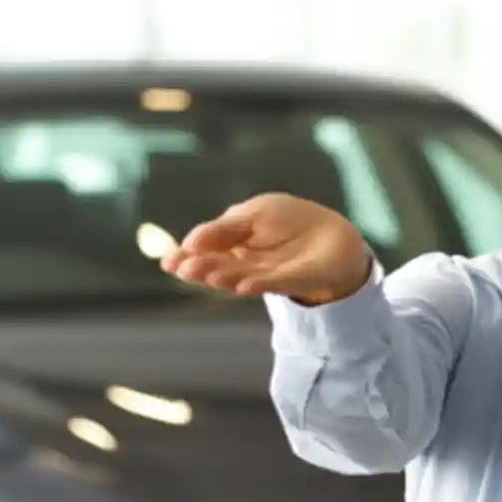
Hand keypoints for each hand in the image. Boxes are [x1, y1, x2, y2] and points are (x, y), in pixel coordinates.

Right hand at [160, 193, 371, 304]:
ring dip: (226, 277)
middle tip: (185, 269)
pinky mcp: (294, 281)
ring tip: (211, 275)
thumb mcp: (253, 215)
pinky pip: (274, 283)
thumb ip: (224, 228)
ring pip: (241, 277)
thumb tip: (189, 242)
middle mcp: (245, 266)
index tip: (169, 262)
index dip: (186, 258)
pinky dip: (259, 284)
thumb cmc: (288, 222)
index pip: (204, 254)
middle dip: (202, 269)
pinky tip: (244, 286)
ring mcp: (268, 275)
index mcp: (231, 249)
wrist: (333, 235)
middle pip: (218, 268)